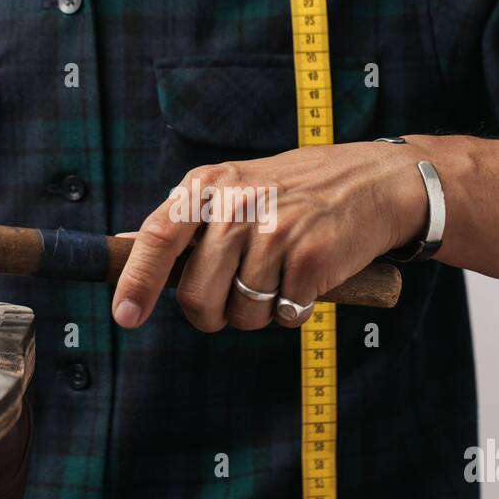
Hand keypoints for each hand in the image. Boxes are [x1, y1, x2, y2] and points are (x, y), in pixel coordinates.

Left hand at [111, 140, 428, 331]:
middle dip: (210, 316)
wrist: (374, 181)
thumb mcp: (234, 185)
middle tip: (229, 304)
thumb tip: (124, 248)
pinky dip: (293, 310)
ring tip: (279, 279)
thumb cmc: (296, 191)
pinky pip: (282, 317)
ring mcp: (275, 232)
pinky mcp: (310, 259)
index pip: (158, 236)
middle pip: (196, 295)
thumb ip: (186, 220)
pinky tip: (306, 280)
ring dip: (257, 313)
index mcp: (210, 185)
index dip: (136, 281)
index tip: (125, 316)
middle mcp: (238, 205)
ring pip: (241, 313)